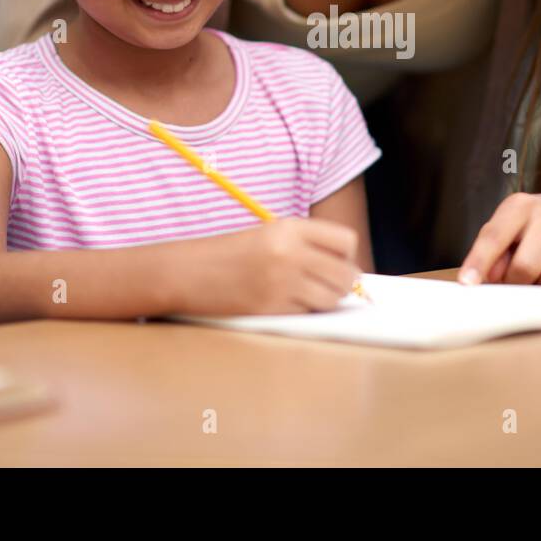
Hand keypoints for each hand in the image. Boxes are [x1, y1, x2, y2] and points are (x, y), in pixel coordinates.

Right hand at [182, 218, 360, 314]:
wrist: (189, 272)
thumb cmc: (232, 254)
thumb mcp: (271, 235)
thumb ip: (308, 246)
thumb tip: (351, 272)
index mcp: (290, 227)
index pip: (345, 241)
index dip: (346, 255)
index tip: (336, 262)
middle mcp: (290, 252)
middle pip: (345, 274)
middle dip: (343, 283)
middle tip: (328, 285)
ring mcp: (281, 282)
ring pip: (331, 298)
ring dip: (326, 300)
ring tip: (306, 295)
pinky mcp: (271, 308)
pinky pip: (307, 313)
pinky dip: (303, 311)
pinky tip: (284, 303)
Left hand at [458, 191, 540, 287]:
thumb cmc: (536, 225)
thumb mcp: (510, 227)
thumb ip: (494, 251)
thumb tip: (487, 278)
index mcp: (520, 206)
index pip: (494, 236)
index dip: (479, 262)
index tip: (467, 284)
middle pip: (525, 268)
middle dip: (516, 284)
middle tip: (516, 283)